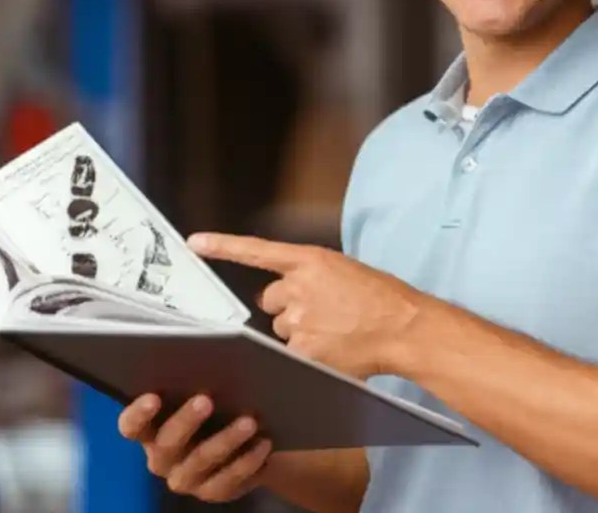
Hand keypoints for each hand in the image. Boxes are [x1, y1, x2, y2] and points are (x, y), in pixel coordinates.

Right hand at [117, 393, 273, 501]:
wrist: (239, 440)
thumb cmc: (212, 404)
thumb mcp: (198, 391)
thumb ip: (190, 378)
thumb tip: (198, 350)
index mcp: (148, 431)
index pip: (130, 426)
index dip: (138, 414)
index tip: (153, 396)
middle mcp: (161, 458)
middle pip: (167, 444)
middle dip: (186, 421)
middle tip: (206, 400)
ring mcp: (186, 478)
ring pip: (202, 461)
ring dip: (226, 440)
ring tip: (248, 421)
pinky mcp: (214, 491)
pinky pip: (229, 479)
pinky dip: (248, 460)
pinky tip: (263, 442)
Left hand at [188, 233, 424, 378]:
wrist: (403, 327)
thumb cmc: (380, 298)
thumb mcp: (343, 271)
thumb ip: (311, 277)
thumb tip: (290, 295)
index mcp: (309, 260)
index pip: (256, 251)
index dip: (222, 246)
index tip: (194, 242)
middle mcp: (298, 286)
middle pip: (270, 300)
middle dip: (288, 307)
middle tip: (320, 313)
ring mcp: (299, 319)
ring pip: (281, 328)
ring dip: (299, 331)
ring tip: (333, 332)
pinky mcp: (303, 349)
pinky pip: (290, 352)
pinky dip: (306, 355)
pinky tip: (332, 350)